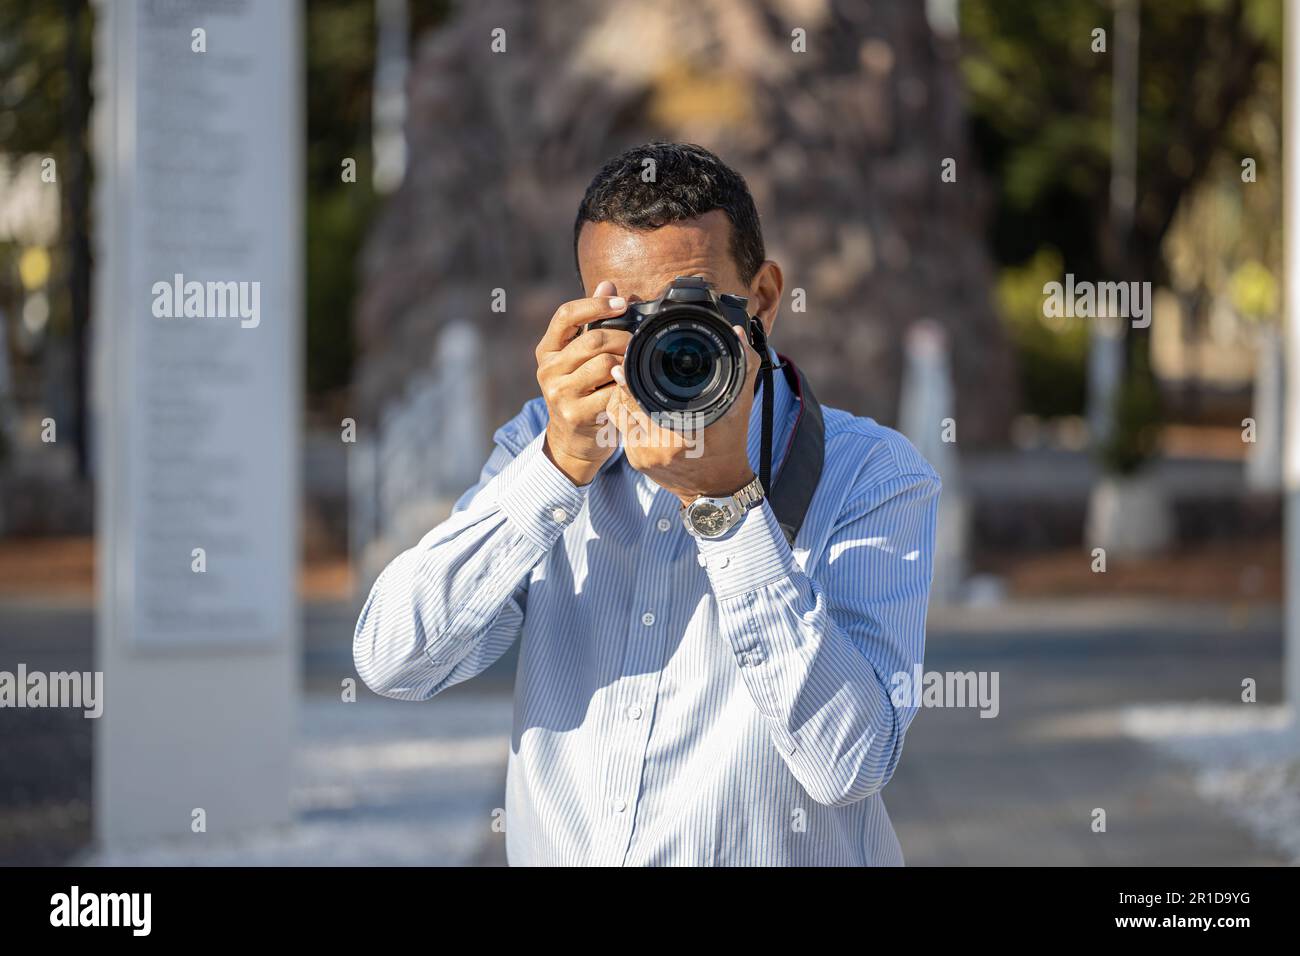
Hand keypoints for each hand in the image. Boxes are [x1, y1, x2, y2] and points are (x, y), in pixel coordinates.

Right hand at [536, 280, 631, 485]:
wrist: (571, 442)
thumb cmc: (581, 393)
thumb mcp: (579, 358)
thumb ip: (591, 322)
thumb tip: (608, 284)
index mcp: (547, 350)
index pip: (565, 315)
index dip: (595, 304)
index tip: (622, 303)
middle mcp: (548, 369)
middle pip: (592, 340)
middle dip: (623, 338)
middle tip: (639, 343)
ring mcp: (559, 393)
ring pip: (604, 364)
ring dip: (627, 363)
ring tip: (634, 367)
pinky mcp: (575, 414)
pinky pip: (611, 392)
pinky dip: (626, 387)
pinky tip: (631, 388)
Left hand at [608, 322, 759, 504]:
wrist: (717, 485)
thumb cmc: (730, 441)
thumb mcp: (740, 402)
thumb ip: (743, 364)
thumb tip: (738, 332)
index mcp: (688, 428)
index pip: (645, 395)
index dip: (632, 377)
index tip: (627, 362)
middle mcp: (663, 444)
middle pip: (626, 401)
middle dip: (625, 383)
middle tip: (626, 368)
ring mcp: (646, 455)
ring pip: (619, 414)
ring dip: (621, 398)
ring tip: (630, 384)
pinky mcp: (636, 462)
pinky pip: (620, 430)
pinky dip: (625, 414)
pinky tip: (635, 406)